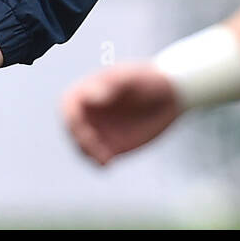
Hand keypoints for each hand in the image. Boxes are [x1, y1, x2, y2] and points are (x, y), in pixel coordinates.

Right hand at [61, 63, 181, 165]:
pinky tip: (108, 162)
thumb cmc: (148, 79)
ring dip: (90, 153)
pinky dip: (100, 162)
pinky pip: (100, 159)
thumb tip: (91, 97)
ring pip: (83, 148)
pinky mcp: (112, 147)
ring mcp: (99, 131)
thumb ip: (111, 85)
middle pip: (73, 131)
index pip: (69, 107)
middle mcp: (88, 113)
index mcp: (87, 91)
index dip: (73, 118)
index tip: (83, 125)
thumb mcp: (131, 78)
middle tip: (95, 146)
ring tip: (105, 158)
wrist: (170, 95)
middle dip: (81, 140)